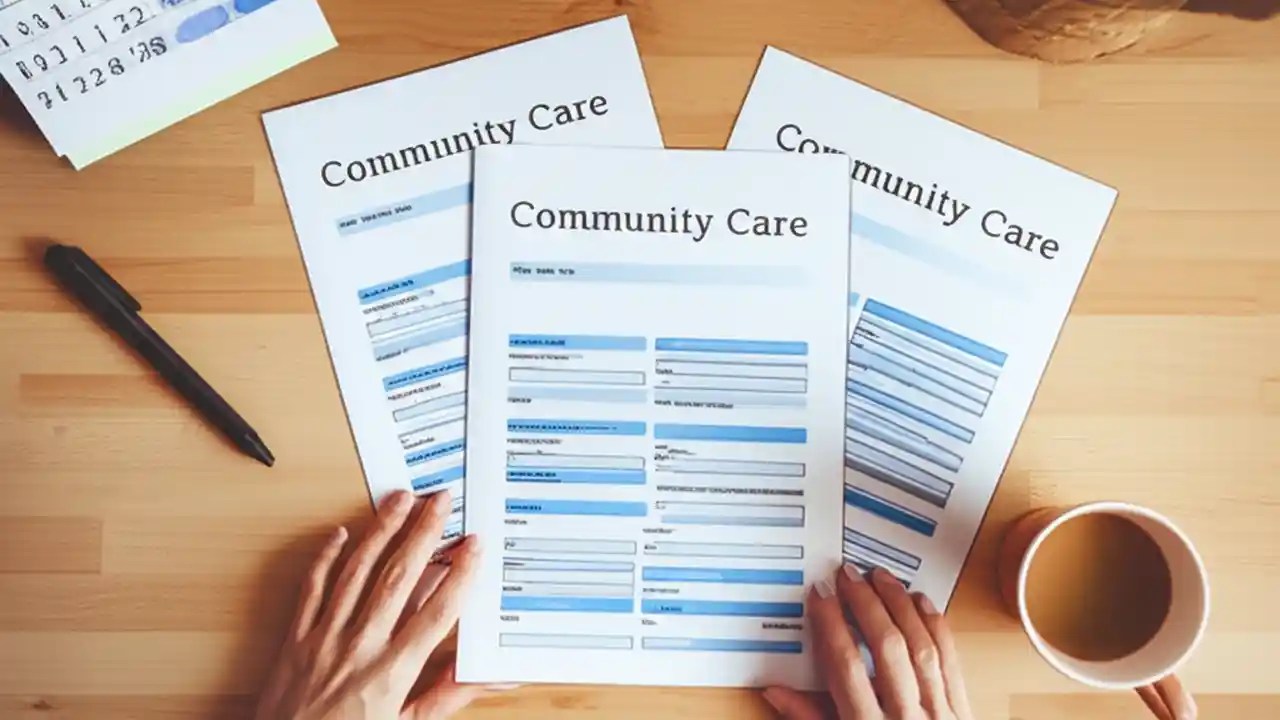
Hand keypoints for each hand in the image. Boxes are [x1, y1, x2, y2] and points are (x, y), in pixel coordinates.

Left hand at [255, 490, 488, 719]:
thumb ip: (448, 696)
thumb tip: (492, 676)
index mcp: (393, 672)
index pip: (438, 611)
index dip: (460, 574)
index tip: (474, 545)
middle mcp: (360, 647)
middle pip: (400, 577)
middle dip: (423, 533)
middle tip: (440, 500)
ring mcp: (324, 638)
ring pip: (357, 571)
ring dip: (381, 530)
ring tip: (399, 500)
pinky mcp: (294, 640)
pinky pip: (311, 589)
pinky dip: (325, 558)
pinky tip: (340, 533)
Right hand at [764, 565, 973, 719]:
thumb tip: (774, 692)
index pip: (846, 668)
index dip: (831, 626)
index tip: (820, 595)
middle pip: (887, 648)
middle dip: (866, 604)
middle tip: (848, 574)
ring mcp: (940, 715)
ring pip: (922, 647)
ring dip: (900, 605)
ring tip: (881, 577)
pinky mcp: (963, 711)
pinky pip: (950, 660)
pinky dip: (936, 626)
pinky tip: (922, 602)